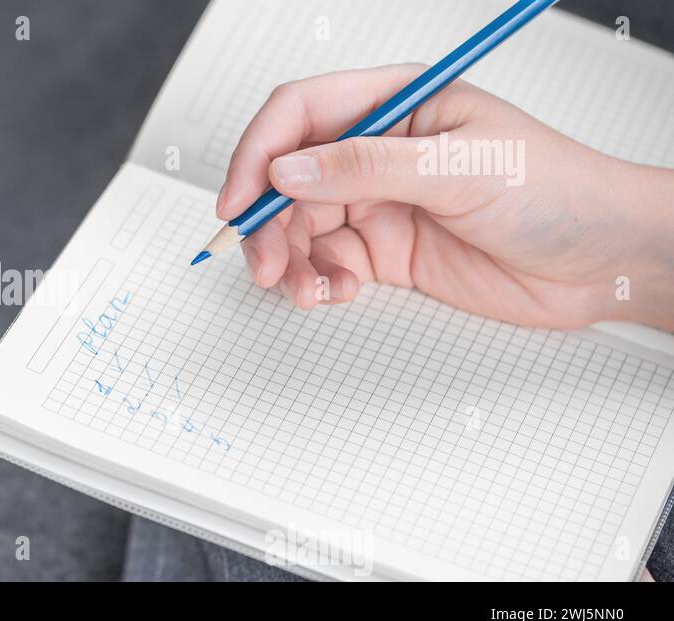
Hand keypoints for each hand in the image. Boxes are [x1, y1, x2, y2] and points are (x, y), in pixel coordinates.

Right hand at [217, 64, 673, 330]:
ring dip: (287, 260)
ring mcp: (379, 204)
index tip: (240, 199)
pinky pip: (324, 264)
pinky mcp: (385, 254)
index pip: (301, 113)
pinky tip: (332, 293)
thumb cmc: (557, 191)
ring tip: (301, 289)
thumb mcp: (459, 168)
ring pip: (299, 227)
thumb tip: (288, 170)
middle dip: (267, 221)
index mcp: (395, 104)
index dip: (259, 152)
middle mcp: (377, 151)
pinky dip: (315, 283)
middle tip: (264, 261)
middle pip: (287, 177)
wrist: (603, 262)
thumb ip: (365, 167)